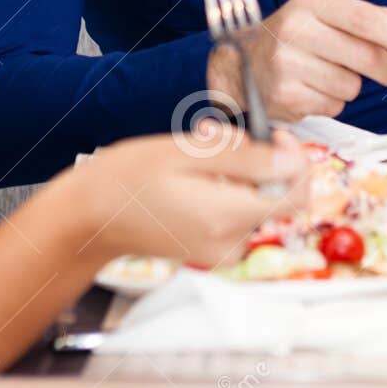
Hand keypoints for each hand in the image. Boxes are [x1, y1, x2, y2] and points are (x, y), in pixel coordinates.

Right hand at [74, 129, 308, 268]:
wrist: (88, 218)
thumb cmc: (126, 179)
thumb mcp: (187, 152)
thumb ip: (245, 158)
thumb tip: (292, 160)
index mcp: (227, 216)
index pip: (297, 196)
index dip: (296, 160)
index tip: (274, 136)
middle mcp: (230, 242)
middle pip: (277, 197)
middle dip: (257, 161)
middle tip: (219, 136)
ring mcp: (221, 251)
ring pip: (257, 202)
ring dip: (238, 172)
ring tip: (197, 151)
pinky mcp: (212, 251)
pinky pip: (238, 215)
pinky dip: (226, 189)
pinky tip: (195, 173)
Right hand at [206, 0, 386, 120]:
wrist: (241, 62)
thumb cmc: (295, 36)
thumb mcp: (324, 14)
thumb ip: (366, 19)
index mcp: (311, 1)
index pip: (366, 20)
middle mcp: (295, 30)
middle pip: (366, 57)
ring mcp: (287, 66)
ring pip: (351, 86)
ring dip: (351, 86)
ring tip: (327, 74)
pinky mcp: (285, 97)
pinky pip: (333, 106)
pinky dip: (331, 102)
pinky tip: (311, 88)